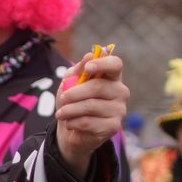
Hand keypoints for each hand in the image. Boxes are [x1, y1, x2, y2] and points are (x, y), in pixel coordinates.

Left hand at [54, 52, 126, 171]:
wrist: (70, 127)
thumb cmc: (73, 100)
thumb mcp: (71, 81)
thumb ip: (79, 69)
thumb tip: (90, 55)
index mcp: (111, 76)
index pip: (115, 64)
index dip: (103, 64)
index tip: (88, 68)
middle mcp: (120, 91)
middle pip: (98, 87)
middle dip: (75, 93)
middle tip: (62, 98)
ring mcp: (119, 109)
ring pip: (91, 106)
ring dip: (70, 110)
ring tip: (61, 114)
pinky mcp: (114, 126)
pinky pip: (90, 122)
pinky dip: (74, 122)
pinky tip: (70, 123)